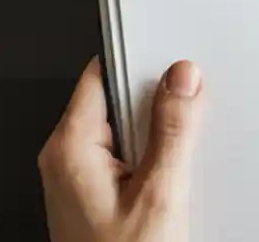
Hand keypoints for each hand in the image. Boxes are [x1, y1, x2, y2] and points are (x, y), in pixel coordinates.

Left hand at [39, 58, 203, 241]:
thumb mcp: (160, 195)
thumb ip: (173, 131)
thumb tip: (182, 79)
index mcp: (70, 149)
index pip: (102, 75)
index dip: (143, 63)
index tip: (179, 67)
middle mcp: (67, 159)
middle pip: (119, 102)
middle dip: (160, 105)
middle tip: (191, 121)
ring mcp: (80, 178)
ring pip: (129, 131)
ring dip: (162, 137)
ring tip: (181, 164)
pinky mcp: (97, 195)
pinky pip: (130, 158)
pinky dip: (156, 161)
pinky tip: (174, 181)